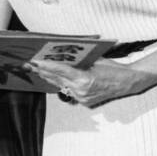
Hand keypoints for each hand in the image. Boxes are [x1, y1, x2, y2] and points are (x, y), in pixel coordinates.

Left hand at [31, 57, 148, 108]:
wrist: (127, 83)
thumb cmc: (113, 68)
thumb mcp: (95, 59)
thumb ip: (79, 60)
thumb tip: (63, 55)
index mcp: (84, 79)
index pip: (60, 71)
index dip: (46, 65)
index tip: (35, 60)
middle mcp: (81, 90)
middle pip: (57, 79)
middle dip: (43, 71)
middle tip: (30, 64)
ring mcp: (81, 97)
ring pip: (60, 85)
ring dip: (49, 77)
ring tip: (37, 69)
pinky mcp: (83, 101)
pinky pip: (67, 90)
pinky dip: (60, 83)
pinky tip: (51, 77)